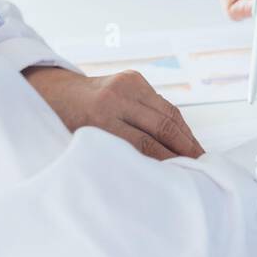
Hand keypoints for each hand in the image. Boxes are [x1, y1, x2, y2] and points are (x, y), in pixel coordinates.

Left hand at [23, 66, 202, 160]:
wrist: (53, 93)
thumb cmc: (64, 128)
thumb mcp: (83, 147)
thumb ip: (117, 157)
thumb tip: (156, 175)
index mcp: (99, 118)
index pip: (146, 146)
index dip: (169, 163)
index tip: (185, 178)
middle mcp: (116, 96)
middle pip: (163, 126)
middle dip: (186, 148)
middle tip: (203, 168)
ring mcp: (128, 83)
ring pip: (169, 112)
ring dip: (186, 135)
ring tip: (199, 156)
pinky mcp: (135, 77)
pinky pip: (163, 104)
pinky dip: (176, 123)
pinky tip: (185, 139)